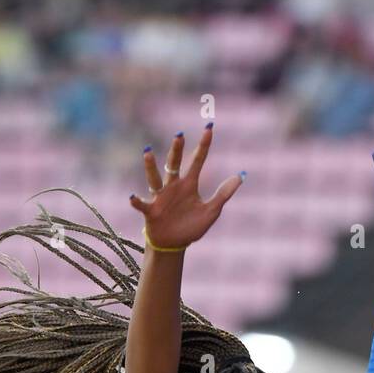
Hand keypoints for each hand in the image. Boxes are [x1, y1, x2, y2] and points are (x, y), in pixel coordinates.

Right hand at [129, 125, 243, 250]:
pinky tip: (132, 197)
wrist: (174, 244)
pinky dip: (137, 201)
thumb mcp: (211, 211)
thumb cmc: (191, 226)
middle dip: (177, 150)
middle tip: (179, 135)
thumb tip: (241, 175)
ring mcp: (161, 197)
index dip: (204, 146)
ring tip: (148, 152)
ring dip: (151, 167)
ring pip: (155, 179)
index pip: (198, 161)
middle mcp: (174, 186)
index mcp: (189, 185)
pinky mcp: (151, 211)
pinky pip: (142, 205)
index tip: (209, 128)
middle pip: (174, 164)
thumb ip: (224, 194)